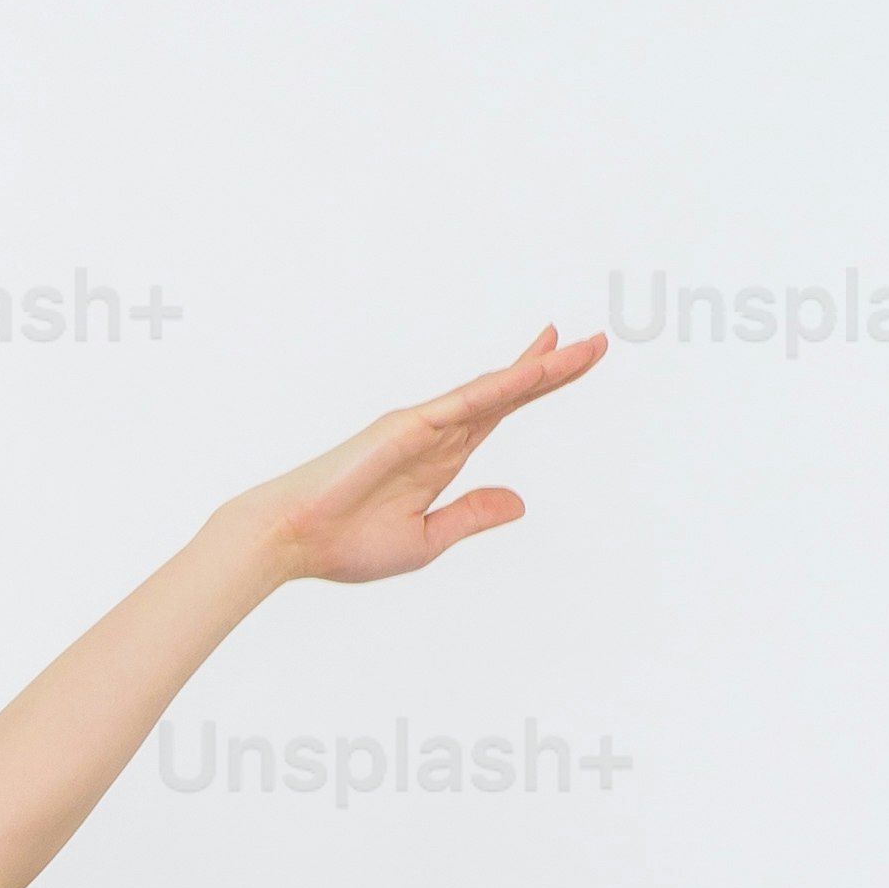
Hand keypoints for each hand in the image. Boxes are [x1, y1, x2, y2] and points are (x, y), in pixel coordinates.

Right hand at [241, 323, 605, 589]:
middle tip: (596, 343)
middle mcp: (438, 434)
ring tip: (582, 347)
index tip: (572, 363)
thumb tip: (520, 503)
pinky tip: (537, 369)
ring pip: (496, 390)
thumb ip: (472, 515)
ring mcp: (424, 425)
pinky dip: (505, 384)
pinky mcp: (409, 426)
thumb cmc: (343, 544)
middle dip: (554, 368)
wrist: (292, 540)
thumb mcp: (425, 540)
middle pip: (508, 392)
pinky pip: (468, 402)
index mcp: (442, 460)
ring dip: (540, 369)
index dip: (538, 387)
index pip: (502, 414)